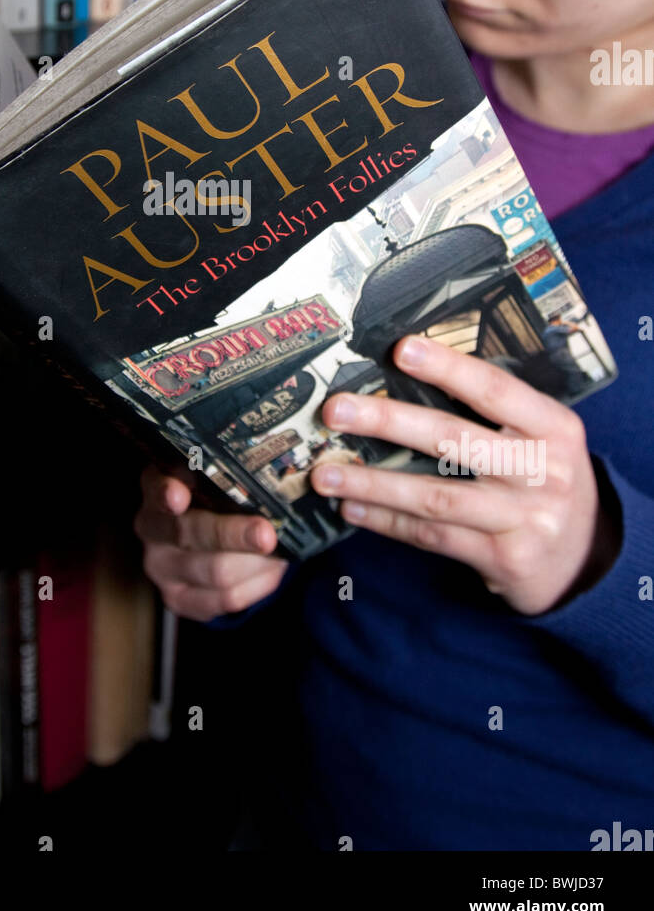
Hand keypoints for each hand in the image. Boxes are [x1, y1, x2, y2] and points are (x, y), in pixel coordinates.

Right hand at [134, 461, 287, 620]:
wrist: (204, 534)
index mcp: (157, 486)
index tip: (179, 495)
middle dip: (233, 535)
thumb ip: (239, 466)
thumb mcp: (219, 470)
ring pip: (215, 573)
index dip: (166, 493)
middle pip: (190, 534)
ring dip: (256, 562)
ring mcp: (161, 567)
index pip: (156, 488)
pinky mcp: (179, 599)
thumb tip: (299, 475)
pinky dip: (258, 584)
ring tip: (282, 548)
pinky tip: (273, 568)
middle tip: (267, 534)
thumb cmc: (218, 492)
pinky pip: (226, 600)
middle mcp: (150, 527)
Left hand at [311, 335, 619, 615]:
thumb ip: (495, 412)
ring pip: (435, 496)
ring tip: (325, 473)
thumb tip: (410, 370)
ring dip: (373, 483)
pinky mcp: (504, 559)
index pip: (496, 390)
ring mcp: (524, 519)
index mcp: (554, 428)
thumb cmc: (546, 481)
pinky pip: (433, 536)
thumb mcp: (542, 439)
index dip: (447, 368)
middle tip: (337, 410)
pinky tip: (352, 507)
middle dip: (389, 421)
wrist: (586, 561)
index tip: (400, 349)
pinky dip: (387, 521)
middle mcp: (542, 472)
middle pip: (454, 439)